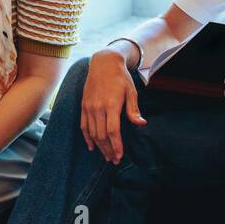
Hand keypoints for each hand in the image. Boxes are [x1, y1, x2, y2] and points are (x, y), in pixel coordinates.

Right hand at [80, 49, 146, 163]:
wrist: (103, 63)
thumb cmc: (120, 77)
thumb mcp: (131, 91)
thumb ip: (133, 110)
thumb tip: (141, 124)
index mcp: (111, 105)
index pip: (112, 131)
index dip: (116, 145)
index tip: (120, 156)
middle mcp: (98, 108)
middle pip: (101, 135)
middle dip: (108, 150)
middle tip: (114, 160)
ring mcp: (89, 107)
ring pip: (92, 133)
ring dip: (99, 147)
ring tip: (106, 156)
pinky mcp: (83, 106)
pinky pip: (83, 126)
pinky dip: (87, 138)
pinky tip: (91, 146)